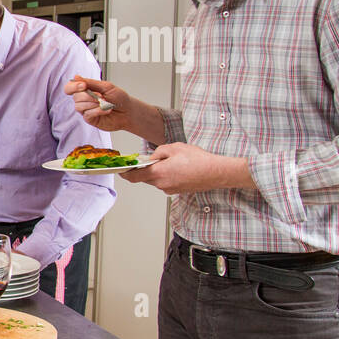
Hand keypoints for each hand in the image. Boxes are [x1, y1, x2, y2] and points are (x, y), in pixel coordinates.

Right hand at [63, 75, 137, 132]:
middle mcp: (83, 100)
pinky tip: (106, 109)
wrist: (128, 111)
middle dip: (89, 96)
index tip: (83, 86)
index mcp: (85, 90)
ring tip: (105, 103)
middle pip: (75, 97)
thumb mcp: (106, 86)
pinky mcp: (89, 119)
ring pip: (79, 106)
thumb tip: (76, 77)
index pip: (70, 88)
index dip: (73, 87)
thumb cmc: (119, 98)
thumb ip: (90, 82)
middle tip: (101, 96)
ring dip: (93, 103)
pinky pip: (87, 114)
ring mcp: (85, 110)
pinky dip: (98, 110)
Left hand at [121, 142, 254, 193]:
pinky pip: (167, 183)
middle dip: (145, 169)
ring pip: (157, 180)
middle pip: (145, 178)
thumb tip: (153, 157)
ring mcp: (170, 189)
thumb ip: (159, 152)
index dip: (126, 173)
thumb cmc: (199, 160)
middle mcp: (162, 184)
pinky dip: (168, 176)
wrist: (217, 172)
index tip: (121, 170)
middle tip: (148, 160)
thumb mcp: (175, 148)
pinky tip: (178, 168)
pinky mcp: (178, 191)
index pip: (134, 176)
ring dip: (158, 172)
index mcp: (158, 174)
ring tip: (171, 161)